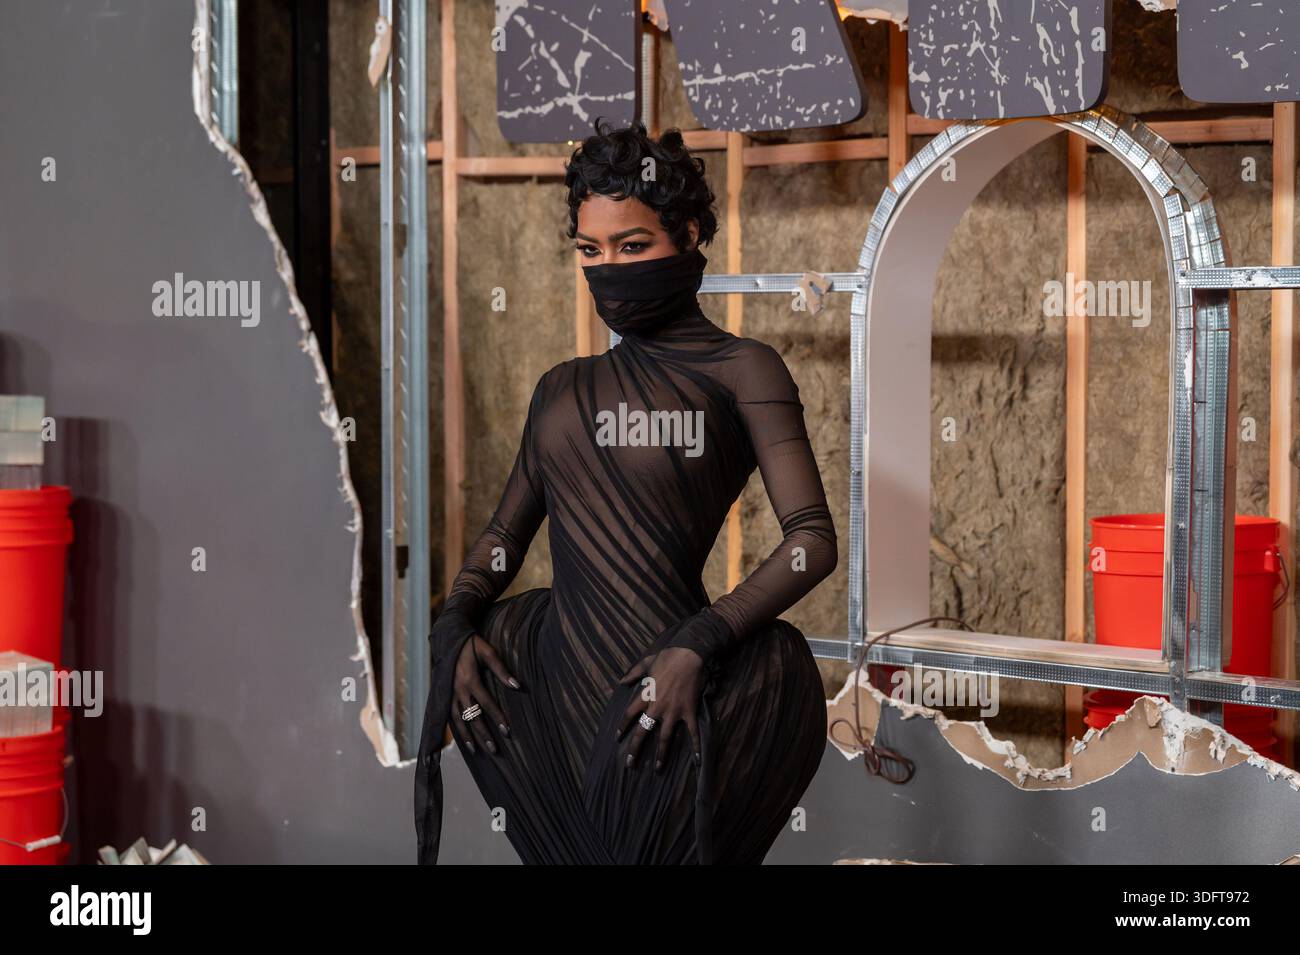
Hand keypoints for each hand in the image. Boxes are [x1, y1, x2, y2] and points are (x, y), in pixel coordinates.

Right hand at [449, 635, 520, 756]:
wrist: (448, 637)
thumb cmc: (472, 644)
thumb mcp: (488, 652)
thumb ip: (502, 670)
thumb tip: (518, 686)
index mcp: (469, 679)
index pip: (486, 703)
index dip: (497, 717)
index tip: (507, 731)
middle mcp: (457, 690)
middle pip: (472, 716)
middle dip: (483, 734)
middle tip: (495, 750)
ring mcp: (449, 693)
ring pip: (459, 720)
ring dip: (468, 736)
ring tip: (478, 750)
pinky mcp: (444, 695)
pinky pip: (450, 716)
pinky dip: (457, 729)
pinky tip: (464, 739)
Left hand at [616, 646, 705, 772]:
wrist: (689, 655)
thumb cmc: (668, 657)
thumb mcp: (646, 663)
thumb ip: (633, 673)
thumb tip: (621, 681)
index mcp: (646, 695)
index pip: (629, 714)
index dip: (622, 726)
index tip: (617, 737)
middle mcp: (657, 707)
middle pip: (643, 731)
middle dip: (635, 748)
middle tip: (630, 763)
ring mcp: (674, 711)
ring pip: (665, 737)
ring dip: (661, 754)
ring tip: (658, 769)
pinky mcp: (689, 711)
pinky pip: (692, 732)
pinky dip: (696, 746)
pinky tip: (698, 760)